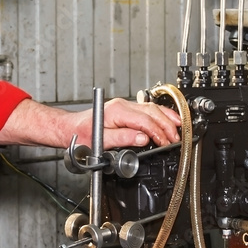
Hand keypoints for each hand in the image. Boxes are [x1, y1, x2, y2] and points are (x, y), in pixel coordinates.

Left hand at [0, 97, 180, 148]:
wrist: (69, 129)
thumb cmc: (80, 134)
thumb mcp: (100, 141)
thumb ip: (123, 138)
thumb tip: (143, 139)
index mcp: (117, 111)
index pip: (145, 121)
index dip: (158, 132)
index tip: (166, 142)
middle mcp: (121, 105)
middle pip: (152, 112)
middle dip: (167, 125)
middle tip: (177, 138)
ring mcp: (123, 106)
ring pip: (151, 108)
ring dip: (166, 117)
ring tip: (178, 128)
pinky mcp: (124, 110)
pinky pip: (146, 110)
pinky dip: (159, 115)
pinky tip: (166, 119)